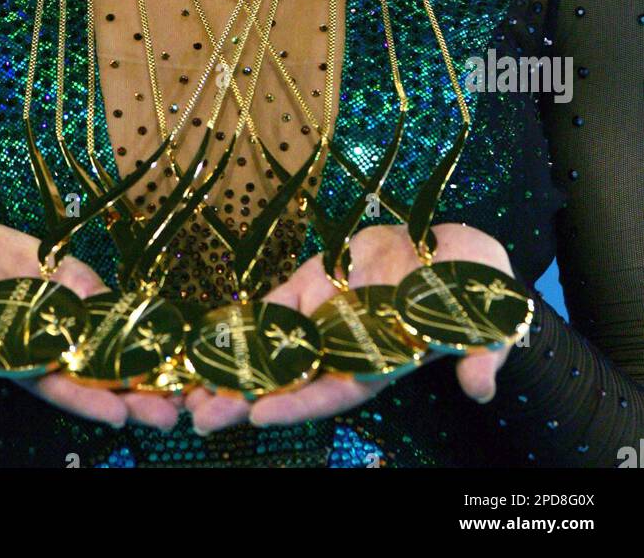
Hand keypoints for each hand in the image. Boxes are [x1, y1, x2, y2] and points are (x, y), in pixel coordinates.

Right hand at [0, 213, 180, 430]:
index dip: (80, 398)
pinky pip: (93, 294)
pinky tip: (157, 319)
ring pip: (98, 336)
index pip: (45, 382)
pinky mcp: (55, 279)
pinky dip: (122, 306)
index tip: (117, 414)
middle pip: (84, 369)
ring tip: (178, 373)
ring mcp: (47, 308)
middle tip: (170, 409)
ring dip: (136, 353)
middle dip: (126, 390)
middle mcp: (30, 335)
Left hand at [185, 222, 517, 433]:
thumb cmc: (475, 293)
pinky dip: (242, 322)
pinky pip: (274, 307)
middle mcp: (345, 348)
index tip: (260, 415)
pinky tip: (205, 338)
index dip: (299, 404)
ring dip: (231, 368)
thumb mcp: (487, 324)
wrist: (458, 255)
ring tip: (184, 390)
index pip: (335, 392)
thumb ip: (480, 355)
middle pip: (290, 379)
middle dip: (245, 398)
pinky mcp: (315, 285)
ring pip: (271, 349)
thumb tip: (481, 385)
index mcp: (380, 364)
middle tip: (198, 416)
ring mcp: (326, 318)